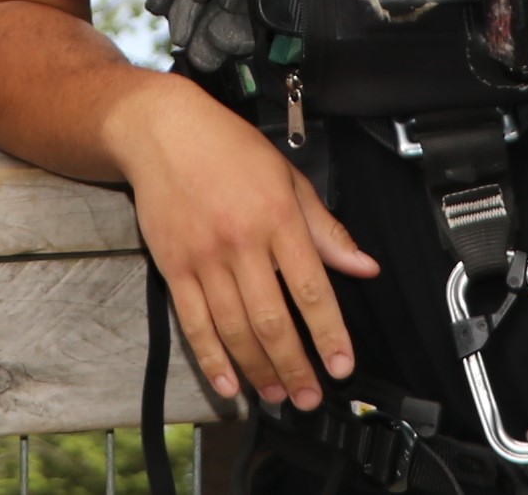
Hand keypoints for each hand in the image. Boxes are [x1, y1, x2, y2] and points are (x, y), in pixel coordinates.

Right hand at [107, 74, 380, 411]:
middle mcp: (242, 241)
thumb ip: (326, 228)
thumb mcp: (288, 177)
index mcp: (278, 217)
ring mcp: (204, 258)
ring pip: (235, 329)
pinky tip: (228, 382)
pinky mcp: (173, 268)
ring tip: (276, 394)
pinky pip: (194, 323)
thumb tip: (363, 265)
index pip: (312, 289)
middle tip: (309, 396)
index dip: (329, 334)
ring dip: (258, 369)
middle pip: (272, 320)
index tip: (341, 365)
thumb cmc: (229, 148)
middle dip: (295, 366)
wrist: (165, 131)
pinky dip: (211, 358)